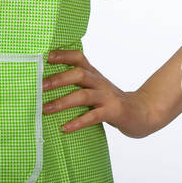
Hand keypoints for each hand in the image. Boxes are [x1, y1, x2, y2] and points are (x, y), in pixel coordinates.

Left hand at [41, 49, 163, 139]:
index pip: (78, 57)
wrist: (141, 113)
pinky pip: (93, 116)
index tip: (45, 56)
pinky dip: (78, 122)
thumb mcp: (95, 88)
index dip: (62, 55)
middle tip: (40, 86)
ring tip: (45, 109)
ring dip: (63, 102)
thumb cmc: (110, 101)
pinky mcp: (113, 112)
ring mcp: (107, 97)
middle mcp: (99, 82)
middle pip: (79, 74)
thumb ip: (77, 85)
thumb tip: (45, 86)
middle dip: (58, 79)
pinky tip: (65, 128)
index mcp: (94, 74)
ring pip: (84, 95)